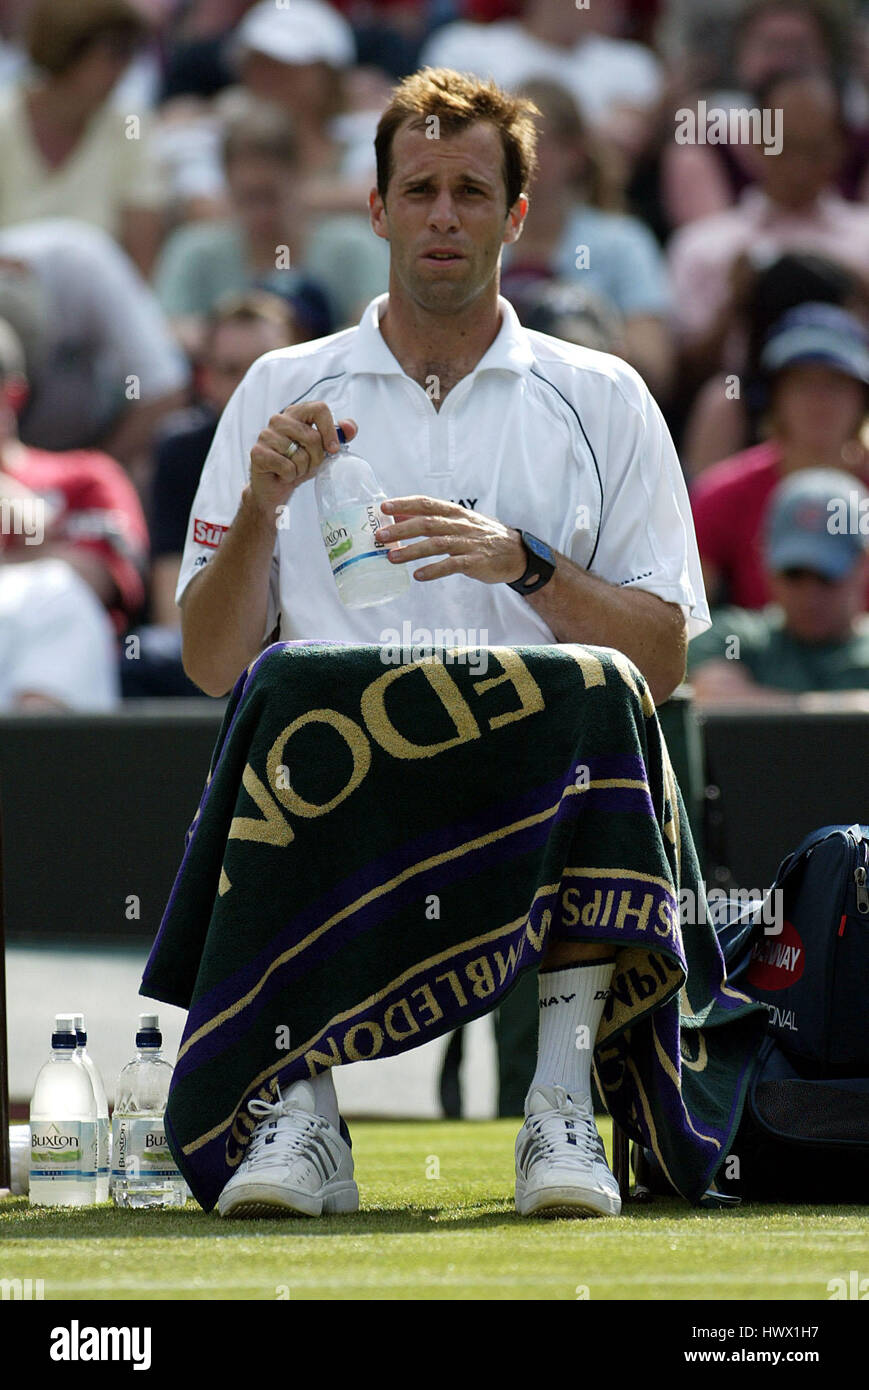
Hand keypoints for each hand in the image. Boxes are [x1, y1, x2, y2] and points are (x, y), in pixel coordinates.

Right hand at [248, 402, 357, 519]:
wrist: (275, 486)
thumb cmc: (299, 463)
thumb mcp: (322, 449)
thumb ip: (338, 435)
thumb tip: (350, 428)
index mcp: (296, 413)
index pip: (320, 409)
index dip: (330, 430)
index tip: (333, 449)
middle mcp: (279, 419)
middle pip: (312, 437)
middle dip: (316, 458)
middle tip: (308, 465)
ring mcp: (266, 434)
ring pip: (300, 455)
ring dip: (302, 469)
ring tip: (294, 469)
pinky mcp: (258, 452)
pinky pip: (287, 467)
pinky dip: (290, 476)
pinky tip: (283, 474)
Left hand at [376, 496, 527, 584]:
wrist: (515, 553)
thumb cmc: (481, 537)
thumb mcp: (460, 523)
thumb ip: (433, 520)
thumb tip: (400, 518)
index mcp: (455, 513)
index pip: (427, 504)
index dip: (405, 504)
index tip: (384, 507)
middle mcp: (460, 525)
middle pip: (428, 523)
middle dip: (402, 529)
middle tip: (381, 536)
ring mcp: (468, 543)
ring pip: (436, 544)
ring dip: (412, 551)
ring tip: (392, 557)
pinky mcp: (474, 561)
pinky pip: (452, 565)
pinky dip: (434, 570)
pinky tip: (419, 575)